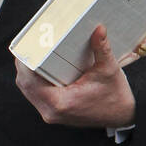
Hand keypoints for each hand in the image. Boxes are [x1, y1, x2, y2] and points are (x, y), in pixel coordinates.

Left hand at [14, 24, 134, 128]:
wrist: (121, 116)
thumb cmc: (115, 96)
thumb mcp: (109, 70)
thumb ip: (102, 48)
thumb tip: (98, 29)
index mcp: (60, 102)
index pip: (30, 80)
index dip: (25, 60)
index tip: (27, 44)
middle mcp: (50, 111)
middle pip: (24, 83)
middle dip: (25, 62)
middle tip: (29, 43)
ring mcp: (49, 113)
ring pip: (27, 89)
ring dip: (27, 72)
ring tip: (32, 52)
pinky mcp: (52, 112)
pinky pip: (35, 93)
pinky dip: (34, 80)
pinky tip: (37, 66)